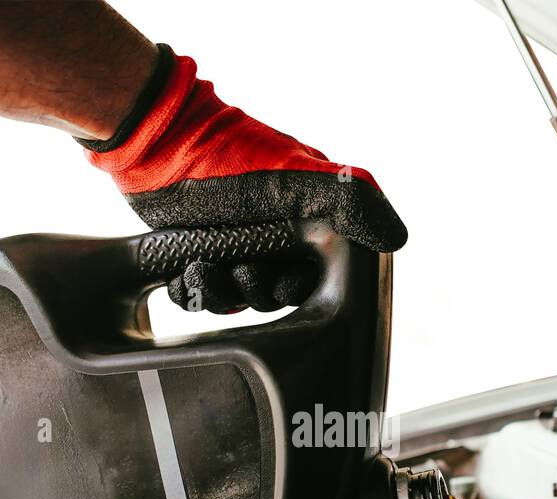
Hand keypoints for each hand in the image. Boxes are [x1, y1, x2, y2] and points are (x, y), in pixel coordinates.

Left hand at [82, 46, 406, 312]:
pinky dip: (190, 292)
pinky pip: (196, 294)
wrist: (160, 141)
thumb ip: (352, 204)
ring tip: (203, 269)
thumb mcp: (300, 178)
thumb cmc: (232, 157)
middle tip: (241, 271)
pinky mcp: (193, 253)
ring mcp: (230, 246)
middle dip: (256, 293)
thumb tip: (397, 239)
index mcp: (303, 224)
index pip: (315, 279)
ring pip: (233, 299)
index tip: (284, 284)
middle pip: (272, 295)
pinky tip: (184, 274)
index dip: (300, 291)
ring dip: (218, 294)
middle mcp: (270, 238)